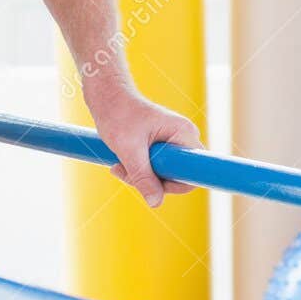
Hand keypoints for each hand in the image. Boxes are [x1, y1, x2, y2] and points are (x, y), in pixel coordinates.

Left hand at [86, 84, 202, 207]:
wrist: (106, 96)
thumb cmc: (117, 113)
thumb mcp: (128, 149)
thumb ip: (143, 176)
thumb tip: (155, 203)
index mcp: (184, 133)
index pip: (194, 172)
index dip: (175, 183)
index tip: (152, 183)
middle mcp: (182, 139)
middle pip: (177, 176)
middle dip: (150, 180)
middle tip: (126, 171)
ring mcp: (172, 143)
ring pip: (162, 175)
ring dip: (139, 176)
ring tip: (119, 164)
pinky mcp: (160, 147)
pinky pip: (154, 169)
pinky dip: (136, 170)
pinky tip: (120, 162)